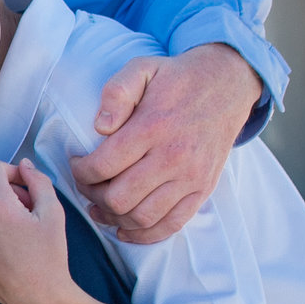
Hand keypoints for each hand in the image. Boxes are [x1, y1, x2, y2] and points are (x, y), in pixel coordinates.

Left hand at [0, 159, 76, 303]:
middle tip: (25, 206)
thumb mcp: (53, 212)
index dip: (12, 171)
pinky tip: (3, 243)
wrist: (38, 296)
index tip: (25, 185)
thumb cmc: (50, 256)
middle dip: (3, 187)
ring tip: (15, 226)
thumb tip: (25, 165)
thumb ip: (39, 181)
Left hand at [72, 44, 257, 243]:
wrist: (227, 85)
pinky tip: (124, 228)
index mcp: (152, 128)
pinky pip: (171, 225)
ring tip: (100, 206)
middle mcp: (173, 157)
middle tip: (87, 185)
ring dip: (113, 218)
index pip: (102, 166)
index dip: (79, 172)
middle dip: (92, 196)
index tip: (77, 163)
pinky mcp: (203, 189)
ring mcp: (191, 177)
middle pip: (118, 198)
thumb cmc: (176, 79)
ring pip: (141, 217)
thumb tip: (101, 127)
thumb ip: (116, 92)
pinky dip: (144, 235)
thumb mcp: (142, 69)